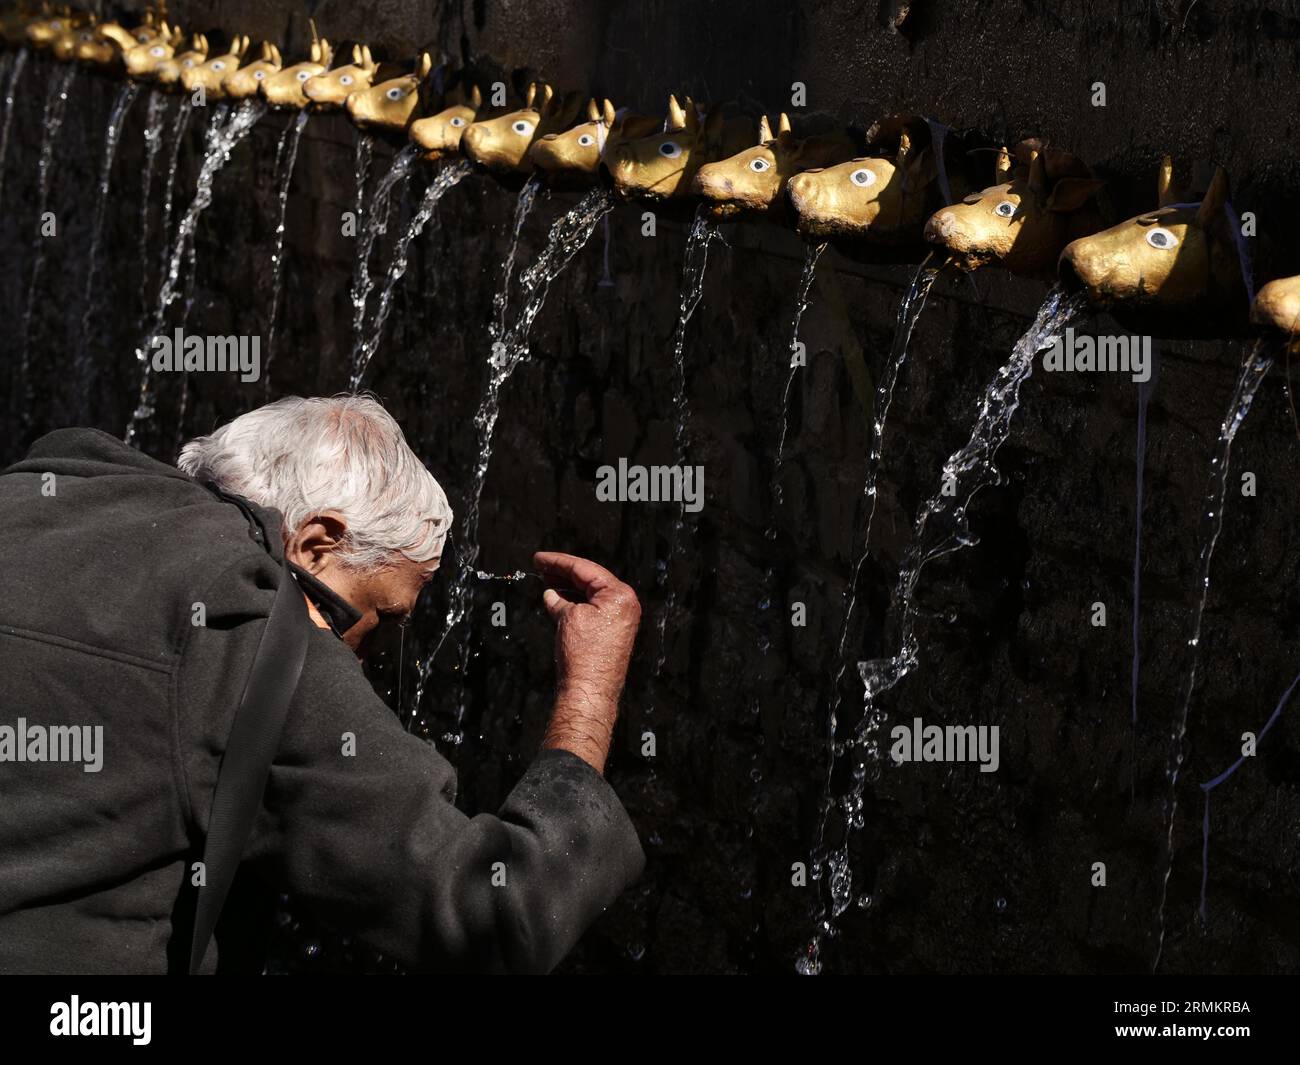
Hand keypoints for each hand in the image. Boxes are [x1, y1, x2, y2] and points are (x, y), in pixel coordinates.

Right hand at [533, 551, 640, 773]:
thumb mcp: (568, 618)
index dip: (558, 562)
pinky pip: (592, 608)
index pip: (585, 568)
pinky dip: (575, 602)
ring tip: (545, 579)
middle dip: (563, 572)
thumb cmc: (582, 655)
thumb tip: (550, 593)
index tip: (539, 558)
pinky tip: (557, 598)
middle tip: (540, 566)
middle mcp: (625, 603)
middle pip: (589, 579)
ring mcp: (621, 617)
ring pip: (590, 593)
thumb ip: (559, 600)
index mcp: (619, 594)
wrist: (589, 690)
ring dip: (567, 587)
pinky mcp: (613, 630)